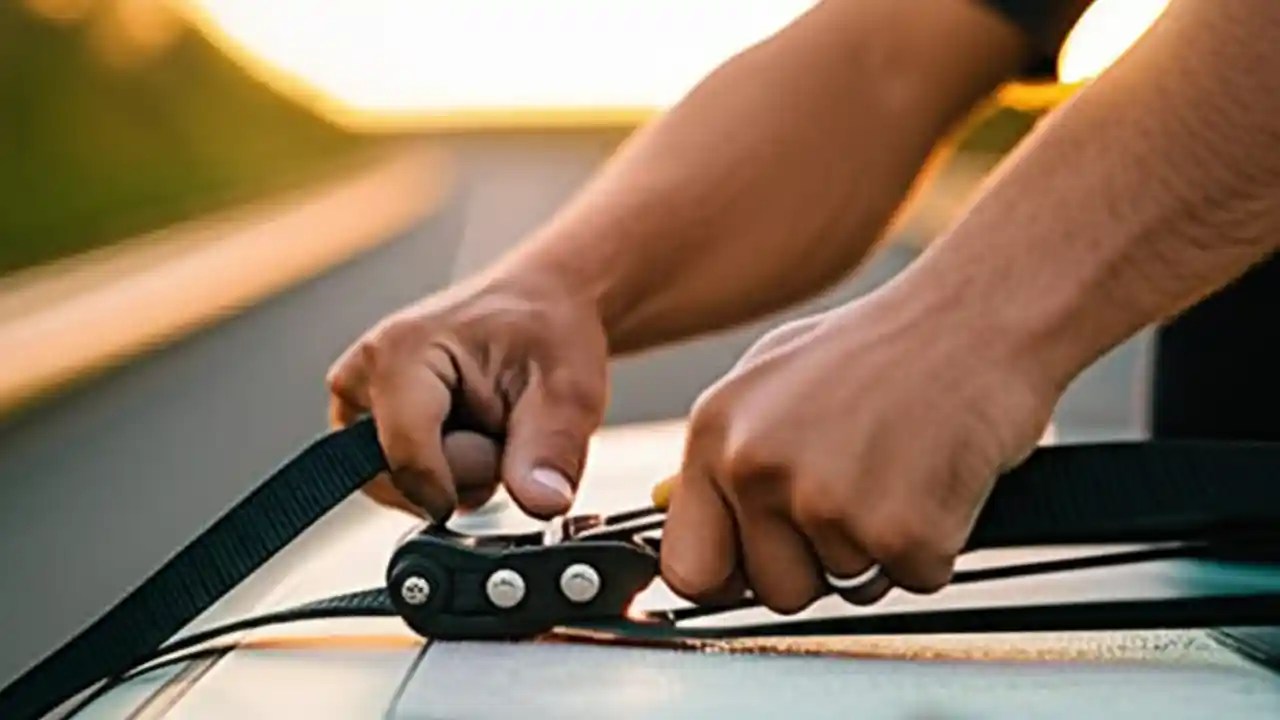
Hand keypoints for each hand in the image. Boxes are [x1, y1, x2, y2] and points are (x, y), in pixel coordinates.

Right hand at [326, 271, 607, 520]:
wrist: (540, 305)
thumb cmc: (547, 329)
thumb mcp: (569, 388)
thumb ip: (551, 447)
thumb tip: (544, 502)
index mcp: (398, 354)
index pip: (404, 460)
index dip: (456, 489)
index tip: (499, 478)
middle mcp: (362, 377)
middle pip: (398, 482)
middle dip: (463, 475)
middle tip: (502, 427)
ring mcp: (357, 404)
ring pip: (399, 489)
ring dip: (456, 476)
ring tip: (487, 426)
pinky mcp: (365, 426)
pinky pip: (400, 483)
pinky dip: (444, 473)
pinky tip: (468, 433)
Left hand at [659, 289, 1058, 612]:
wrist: (976, 316)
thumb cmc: (882, 345)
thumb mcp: (772, 379)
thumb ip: (722, 454)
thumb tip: (670, 508)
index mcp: (715, 435)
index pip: (688, 568)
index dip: (730, 581)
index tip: (759, 570)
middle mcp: (758, 469)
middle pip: (776, 592)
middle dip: (820, 564)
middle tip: (859, 495)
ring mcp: (827, 502)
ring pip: (849, 588)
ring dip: (882, 549)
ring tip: (900, 470)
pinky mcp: (901, 529)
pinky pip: (914, 580)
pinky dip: (937, 544)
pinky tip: (936, 478)